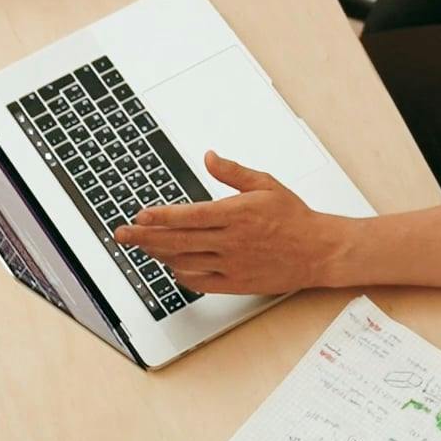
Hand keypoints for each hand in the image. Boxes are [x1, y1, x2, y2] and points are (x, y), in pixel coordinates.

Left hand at [114, 152, 346, 295]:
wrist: (317, 251)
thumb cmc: (293, 216)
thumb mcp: (265, 183)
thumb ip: (233, 172)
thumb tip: (209, 157)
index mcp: (236, 213)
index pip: (189, 216)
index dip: (161, 216)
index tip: (140, 214)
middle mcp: (230, 241)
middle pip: (178, 240)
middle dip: (145, 237)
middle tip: (123, 234)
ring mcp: (231, 264)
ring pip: (184, 261)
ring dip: (159, 254)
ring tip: (142, 246)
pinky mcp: (235, 283)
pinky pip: (199, 281)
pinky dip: (181, 273)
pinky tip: (172, 264)